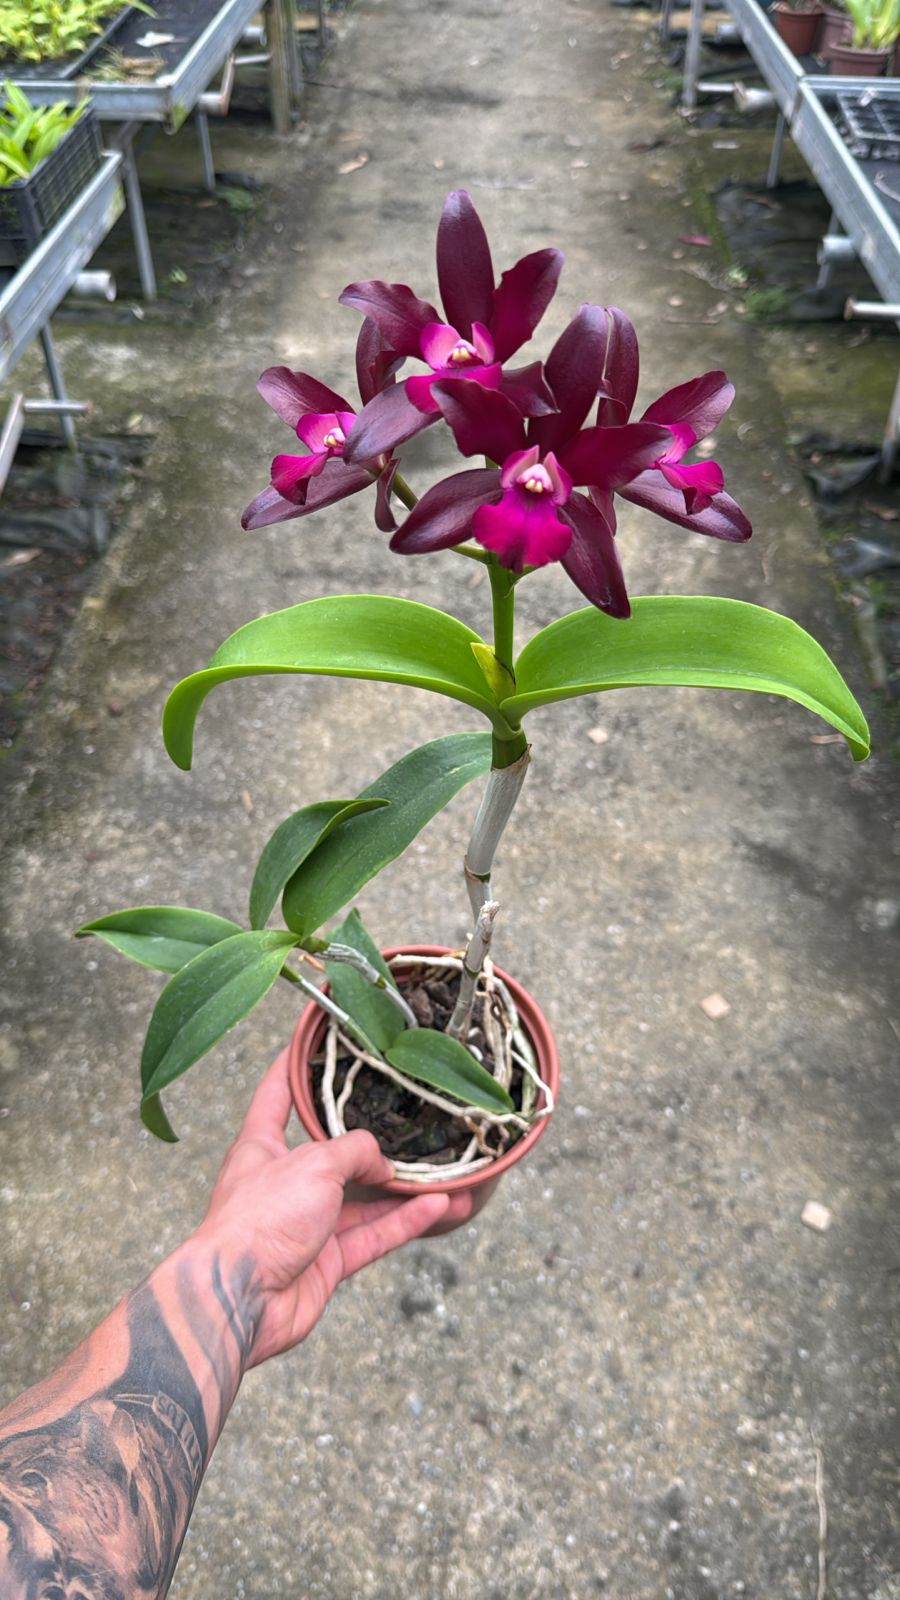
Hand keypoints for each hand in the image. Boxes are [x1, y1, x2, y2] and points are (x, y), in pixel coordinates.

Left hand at [195, 1049, 466, 1365]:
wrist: (238, 1301)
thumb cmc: (257, 1221)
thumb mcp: (313, 1164)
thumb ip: (355, 1152)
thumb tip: (383, 1163)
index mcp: (262, 1147)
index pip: (276, 1094)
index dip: (293, 1066)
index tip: (311, 1040)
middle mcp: (284, 1182)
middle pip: (335, 1153)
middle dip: (373, 1141)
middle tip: (410, 1119)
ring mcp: (306, 1224)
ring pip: (364, 1200)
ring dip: (406, 1189)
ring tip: (450, 1176)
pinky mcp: (324, 1263)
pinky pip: (373, 1235)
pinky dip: (406, 1221)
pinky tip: (440, 1206)